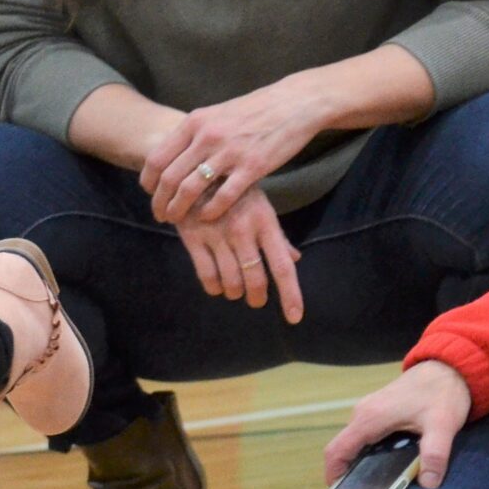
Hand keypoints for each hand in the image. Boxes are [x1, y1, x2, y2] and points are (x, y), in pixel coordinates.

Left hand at [141, 79, 328, 225]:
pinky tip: (206, 217)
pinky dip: (210, 211)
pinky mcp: (252, 167)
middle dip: (159, 201)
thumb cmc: (254, 110)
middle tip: (159, 215)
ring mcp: (229, 152)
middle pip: (169, 178)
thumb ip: (194, 135)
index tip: (150, 194)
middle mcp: (207, 137)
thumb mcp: (217, 114)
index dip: (148, 181)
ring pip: (190, 190)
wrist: (294, 103)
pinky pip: (223, 196)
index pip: (157, 158)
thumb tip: (171, 156)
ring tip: (176, 219)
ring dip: (179, 209)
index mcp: (195, 122)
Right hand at [173, 188, 302, 320]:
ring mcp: (217, 235)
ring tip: (235, 290)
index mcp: (265, 222)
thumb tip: (294, 259)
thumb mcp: (261, 207)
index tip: (294, 317)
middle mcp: (243, 230)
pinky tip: (216, 286)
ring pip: (230, 281)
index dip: (290, 294)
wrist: (195, 171)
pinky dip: (214, 287)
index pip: (282, 266)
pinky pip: (206, 275)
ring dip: (234, 292)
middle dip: (256, 297)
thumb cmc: (235, 192)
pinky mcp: (193, 238)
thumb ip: (276, 236)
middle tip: (256, 300)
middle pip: (254, 278)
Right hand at [325, 360, 471, 488]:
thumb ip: (435, 454)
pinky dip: (367, 452)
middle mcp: (362, 414)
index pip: (336, 451)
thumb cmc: (442, 392)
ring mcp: (368, 410)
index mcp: (369, 419)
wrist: (449, 365)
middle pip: (343, 448)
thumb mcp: (443, 425)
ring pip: (354, 442)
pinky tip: (386, 463)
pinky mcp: (377, 410)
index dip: (333, 474)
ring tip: (375, 483)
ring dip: (358, 462)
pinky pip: (364, 435)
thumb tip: (429, 484)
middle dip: (347, 472)